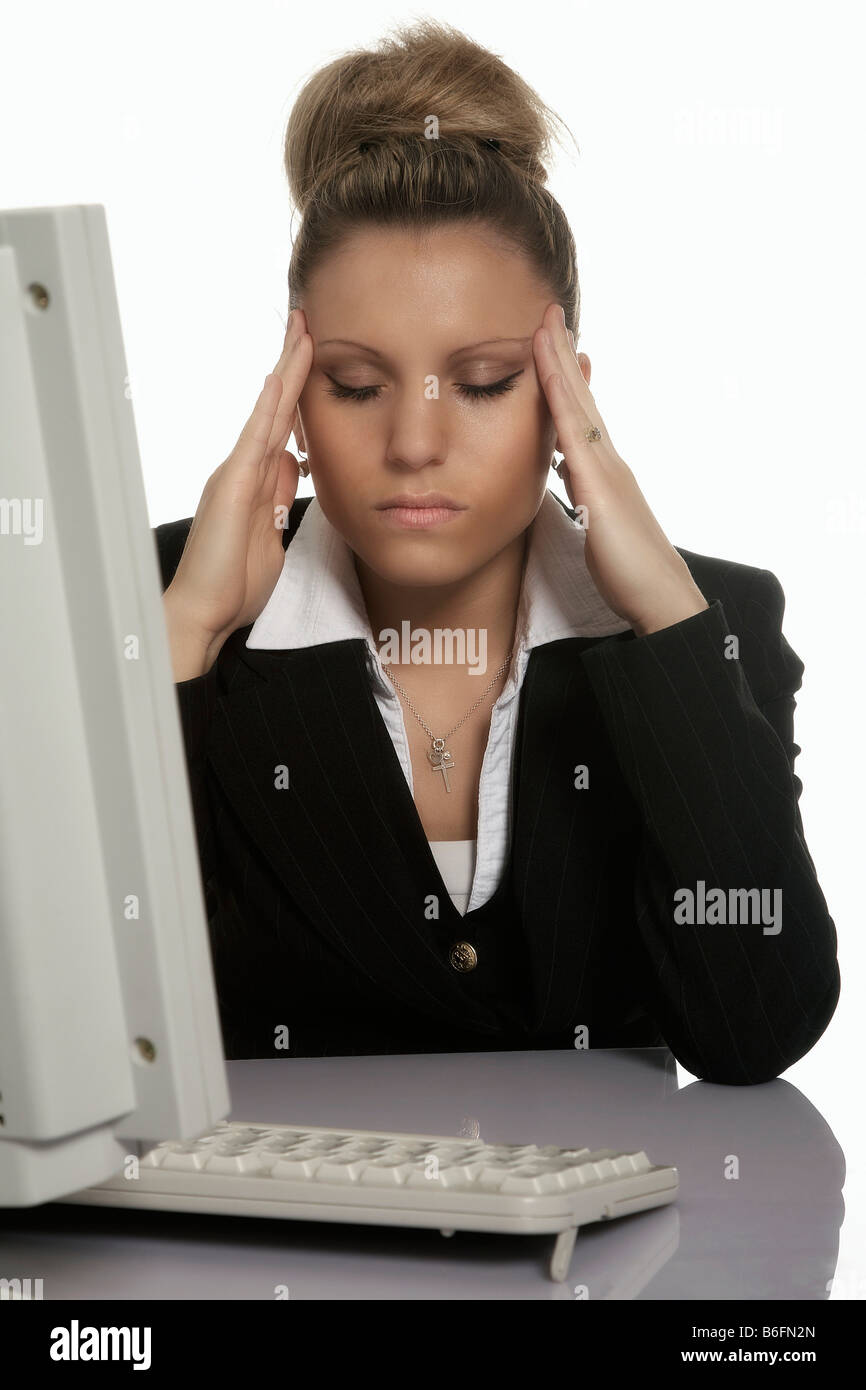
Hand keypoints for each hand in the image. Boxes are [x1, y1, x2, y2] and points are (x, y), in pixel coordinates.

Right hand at [166, 308, 313, 645]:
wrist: (203, 611)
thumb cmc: (233, 583)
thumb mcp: (272, 535)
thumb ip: (279, 499)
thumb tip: (293, 466)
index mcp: (254, 481)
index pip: (281, 425)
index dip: (297, 390)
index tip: (312, 356)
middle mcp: (242, 469)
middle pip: (274, 407)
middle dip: (292, 364)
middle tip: (307, 322)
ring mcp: (235, 474)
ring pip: (266, 412)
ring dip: (285, 372)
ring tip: (302, 332)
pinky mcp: (231, 486)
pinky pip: (253, 438)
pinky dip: (267, 408)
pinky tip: (280, 379)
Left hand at [532, 303, 708, 635]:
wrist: (661, 596)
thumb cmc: (630, 571)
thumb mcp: (598, 525)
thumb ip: (584, 496)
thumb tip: (566, 476)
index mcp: (604, 471)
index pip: (581, 416)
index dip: (566, 380)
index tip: (554, 348)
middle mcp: (608, 460)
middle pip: (582, 397)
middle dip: (565, 355)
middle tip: (551, 315)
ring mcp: (606, 467)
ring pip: (578, 404)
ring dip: (562, 363)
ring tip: (547, 325)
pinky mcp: (599, 484)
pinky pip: (573, 431)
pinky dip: (559, 397)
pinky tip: (547, 373)